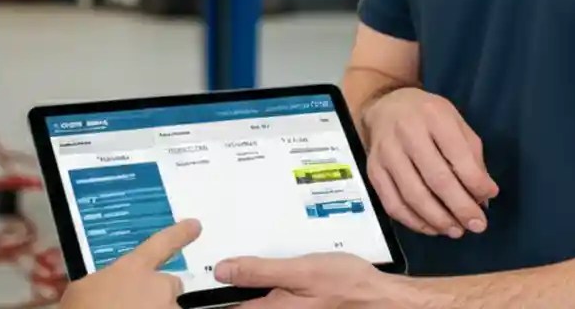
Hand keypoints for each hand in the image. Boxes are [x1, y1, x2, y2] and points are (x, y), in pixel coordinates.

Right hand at [60, 219, 200, 308]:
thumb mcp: (82, 290)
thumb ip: (103, 281)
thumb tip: (105, 289)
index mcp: (133, 269)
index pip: (162, 244)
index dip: (179, 234)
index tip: (195, 226)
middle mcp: (159, 287)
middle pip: (170, 286)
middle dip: (157, 296)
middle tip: (134, 305)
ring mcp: (169, 308)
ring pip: (170, 307)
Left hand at [214, 253, 396, 307]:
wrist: (379, 300)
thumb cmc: (345, 284)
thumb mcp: (300, 270)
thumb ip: (259, 271)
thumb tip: (221, 270)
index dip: (208, 297)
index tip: (195, 286)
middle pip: (241, 307)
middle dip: (229, 293)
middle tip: (226, 270)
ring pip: (256, 305)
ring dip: (249, 291)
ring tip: (254, 273)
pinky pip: (270, 305)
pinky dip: (267, 294)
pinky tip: (273, 281)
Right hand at [362, 87, 498, 237]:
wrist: (386, 106)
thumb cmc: (428, 116)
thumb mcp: (455, 123)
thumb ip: (471, 156)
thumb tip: (482, 197)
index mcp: (434, 117)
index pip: (459, 156)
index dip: (476, 183)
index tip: (489, 197)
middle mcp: (407, 133)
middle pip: (436, 179)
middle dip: (460, 207)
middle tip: (477, 226)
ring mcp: (386, 153)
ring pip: (413, 195)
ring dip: (438, 219)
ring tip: (456, 230)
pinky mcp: (374, 171)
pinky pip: (392, 204)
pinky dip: (413, 222)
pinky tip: (431, 227)